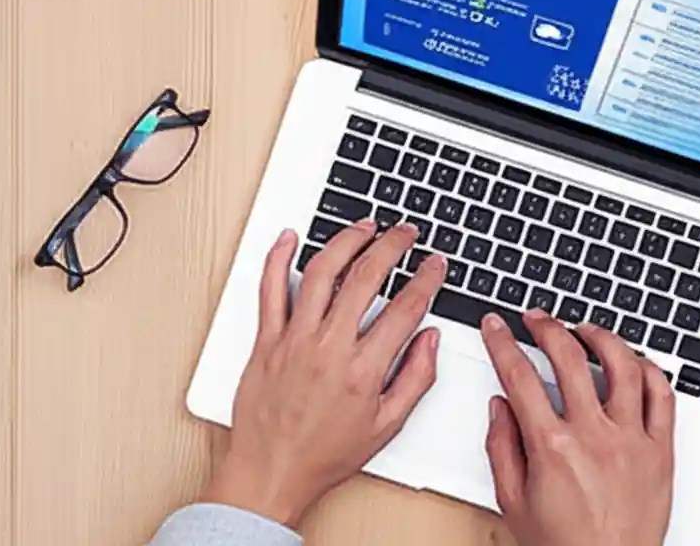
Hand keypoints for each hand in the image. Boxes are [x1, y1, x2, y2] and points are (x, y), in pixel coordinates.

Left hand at [201, 220, 445, 527]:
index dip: (426, 279)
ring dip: (346, 241)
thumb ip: (416, 378)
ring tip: (364, 226)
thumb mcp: (386, 425)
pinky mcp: (265, 341)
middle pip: (366, 278)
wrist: (270, 472)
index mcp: (362, 371)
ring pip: (321, 273)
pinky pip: (269, 290)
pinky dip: (277, 258)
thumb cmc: (324, 455)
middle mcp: (327, 348)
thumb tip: (430, 340)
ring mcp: (293, 340)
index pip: (405, 309)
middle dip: (392, 246)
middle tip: (405, 233)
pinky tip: (289, 238)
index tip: (434, 264)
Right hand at [482, 310, 675, 545]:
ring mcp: (632, 439)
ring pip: (623, 365)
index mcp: (552, 447)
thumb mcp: (513, 502)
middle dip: (547, 327)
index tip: (497, 327)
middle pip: (569, 357)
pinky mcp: (661, 449)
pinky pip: (662, 395)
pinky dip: (649, 369)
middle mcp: (594, 436)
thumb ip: (501, 447)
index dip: (503, 343)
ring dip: (601, 337)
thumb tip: (499, 405)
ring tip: (585, 329)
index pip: (519, 376)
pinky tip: (633, 361)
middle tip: (536, 318)